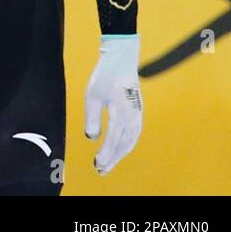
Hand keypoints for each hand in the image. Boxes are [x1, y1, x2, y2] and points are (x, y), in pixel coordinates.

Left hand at [84, 34, 143, 174]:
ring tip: (107, 165)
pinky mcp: (138, 113)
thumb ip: (92, 118)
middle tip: (100, 171)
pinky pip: (134, 135)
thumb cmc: (104, 77)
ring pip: (130, 141)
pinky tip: (118, 150)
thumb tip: (91, 138)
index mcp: (120, 112)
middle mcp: (133, 117)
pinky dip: (126, 145)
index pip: (113, 139)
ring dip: (119, 154)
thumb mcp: (92, 96)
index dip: (105, 154)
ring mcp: (138, 115)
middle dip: (112, 159)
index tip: (97, 164)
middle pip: (123, 144)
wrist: (122, 61)